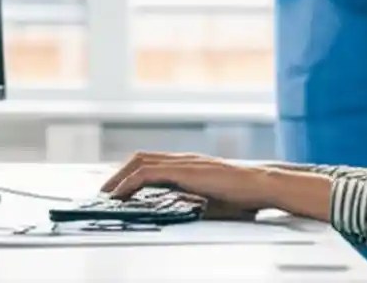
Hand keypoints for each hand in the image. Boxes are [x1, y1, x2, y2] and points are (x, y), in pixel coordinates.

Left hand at [101, 151, 269, 218]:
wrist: (259, 185)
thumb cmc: (242, 195)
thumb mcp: (211, 198)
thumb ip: (192, 198)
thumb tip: (178, 208)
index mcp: (189, 164)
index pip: (153, 161)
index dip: (132, 172)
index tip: (119, 187)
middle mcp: (183, 159)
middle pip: (141, 158)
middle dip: (119, 173)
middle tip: (106, 191)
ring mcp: (182, 162)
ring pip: (140, 163)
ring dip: (119, 178)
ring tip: (107, 194)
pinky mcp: (183, 171)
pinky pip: (146, 174)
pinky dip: (129, 183)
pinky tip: (120, 195)